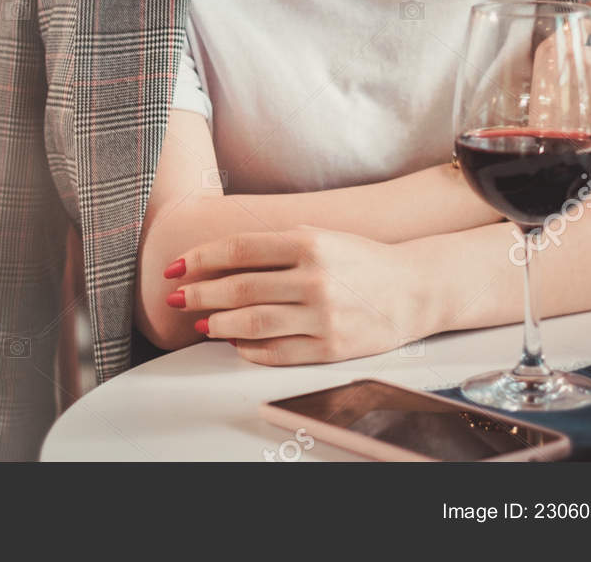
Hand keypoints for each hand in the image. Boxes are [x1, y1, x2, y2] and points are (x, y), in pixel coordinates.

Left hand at [163, 227, 431, 364]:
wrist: (415, 288)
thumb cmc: (361, 259)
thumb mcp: (321, 236)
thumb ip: (275, 247)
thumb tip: (219, 262)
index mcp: (308, 242)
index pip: (240, 249)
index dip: (201, 258)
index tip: (176, 266)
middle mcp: (314, 278)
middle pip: (240, 288)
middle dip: (199, 294)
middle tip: (175, 298)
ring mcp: (323, 315)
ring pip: (253, 323)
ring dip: (219, 324)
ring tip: (200, 324)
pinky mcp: (331, 347)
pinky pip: (278, 353)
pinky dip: (250, 350)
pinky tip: (236, 344)